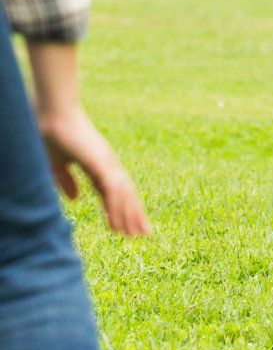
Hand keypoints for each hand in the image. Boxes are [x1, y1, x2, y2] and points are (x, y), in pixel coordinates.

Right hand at [40, 106, 150, 236]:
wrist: (52, 115)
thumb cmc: (53, 135)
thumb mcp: (58, 164)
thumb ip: (67, 182)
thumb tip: (76, 199)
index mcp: (98, 165)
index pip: (115, 191)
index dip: (122, 208)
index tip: (127, 224)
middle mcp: (108, 165)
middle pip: (126, 194)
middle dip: (134, 214)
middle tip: (144, 234)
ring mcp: (106, 163)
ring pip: (122, 195)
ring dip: (129, 215)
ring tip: (136, 234)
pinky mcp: (100, 163)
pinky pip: (111, 189)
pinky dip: (116, 207)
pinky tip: (118, 222)